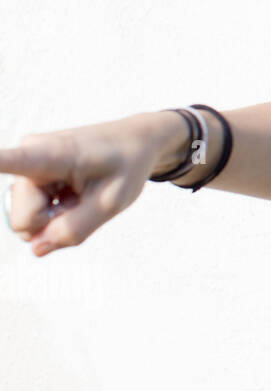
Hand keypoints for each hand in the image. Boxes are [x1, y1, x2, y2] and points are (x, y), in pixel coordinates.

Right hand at [0, 116, 161, 256]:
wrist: (136, 140)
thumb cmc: (127, 165)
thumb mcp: (113, 202)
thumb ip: (75, 230)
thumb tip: (36, 250)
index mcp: (49, 155)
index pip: (4, 161)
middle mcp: (28, 157)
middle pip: (24, 220)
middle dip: (54, 223)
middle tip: (86, 200)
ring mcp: (26, 169)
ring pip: (28, 222)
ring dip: (58, 218)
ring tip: (81, 194)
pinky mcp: (27, 178)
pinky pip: (34, 215)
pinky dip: (57, 214)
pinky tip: (73, 195)